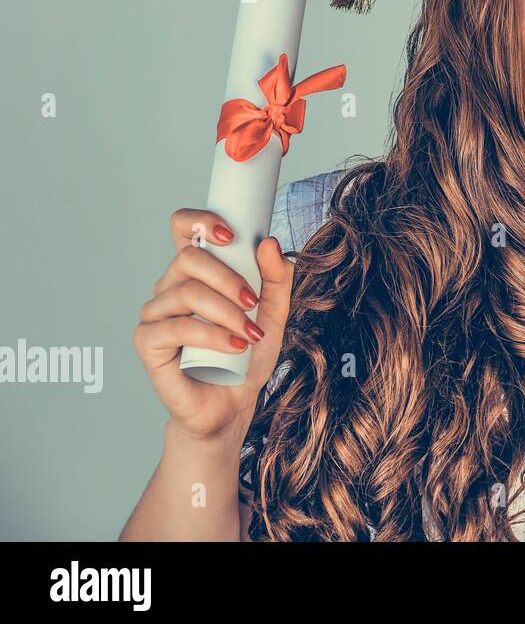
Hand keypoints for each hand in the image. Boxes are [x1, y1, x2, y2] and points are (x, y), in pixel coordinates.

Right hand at [133, 208, 294, 443]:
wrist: (233, 404)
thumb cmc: (248, 356)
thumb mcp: (275, 314)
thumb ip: (277, 278)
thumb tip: (269, 243)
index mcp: (198, 273)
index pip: (184, 228)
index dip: (200, 220)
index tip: (230, 234)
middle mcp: (171, 287)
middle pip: (188, 257)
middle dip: (227, 277)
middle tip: (253, 302)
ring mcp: (156, 313)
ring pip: (185, 291)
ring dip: (225, 311)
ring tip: (248, 335)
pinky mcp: (148, 342)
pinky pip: (175, 327)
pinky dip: (210, 334)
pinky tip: (234, 346)